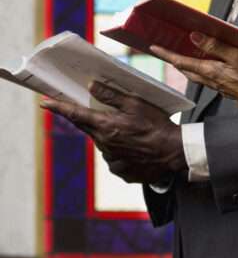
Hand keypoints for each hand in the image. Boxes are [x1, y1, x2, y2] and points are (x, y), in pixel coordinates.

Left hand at [41, 82, 185, 182]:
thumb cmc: (157, 124)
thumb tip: (92, 86)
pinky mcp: (121, 171)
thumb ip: (111, 95)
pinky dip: (121, 150)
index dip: (59, 107)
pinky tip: (137, 147)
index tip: (44, 102)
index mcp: (106, 126)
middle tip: (112, 116)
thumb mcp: (135, 103)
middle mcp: (104, 145)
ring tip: (135, 132)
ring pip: (103, 143)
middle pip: (90, 128)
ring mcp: (112, 160)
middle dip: (94, 120)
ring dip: (111, 135)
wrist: (173, 152)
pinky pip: (114, 158)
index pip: (76, 115)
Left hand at [151, 34, 237, 115]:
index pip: (182, 61)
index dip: (167, 54)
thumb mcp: (236, 55)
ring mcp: (218, 86)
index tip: (153, 47)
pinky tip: (207, 68)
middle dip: (174, 61)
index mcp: (210, 71)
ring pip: (196, 76)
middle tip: (165, 52)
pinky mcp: (226, 89)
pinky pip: (207, 79)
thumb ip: (215, 46)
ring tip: (182, 58)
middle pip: (186, 70)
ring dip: (186, 66)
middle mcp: (211, 80)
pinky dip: (200, 71)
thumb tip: (193, 37)